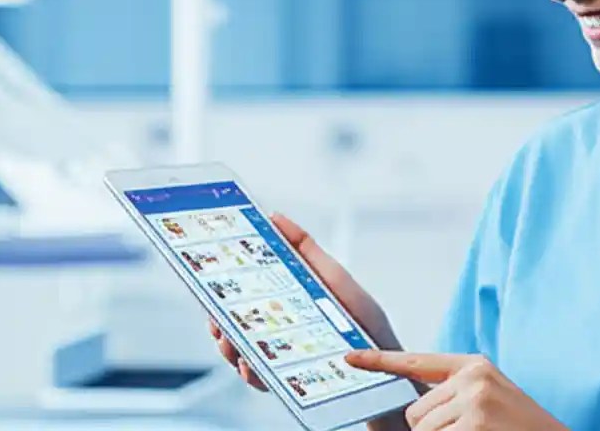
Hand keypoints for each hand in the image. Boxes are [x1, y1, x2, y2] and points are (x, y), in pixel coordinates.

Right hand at [209, 213, 398, 391]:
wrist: (391, 371)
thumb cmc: (366, 323)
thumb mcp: (336, 280)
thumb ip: (308, 251)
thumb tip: (276, 217)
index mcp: (287, 304)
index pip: (247, 295)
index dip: (223, 290)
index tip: (209, 284)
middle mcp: (280, 332)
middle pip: (237, 325)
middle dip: (220, 321)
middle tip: (216, 319)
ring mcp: (283, 359)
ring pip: (242, 352)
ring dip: (230, 347)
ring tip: (230, 342)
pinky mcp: (289, 383)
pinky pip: (262, 378)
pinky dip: (252, 372)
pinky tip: (252, 367)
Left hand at [345, 350, 567, 430]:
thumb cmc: (521, 428)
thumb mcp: (490, 399)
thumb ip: (454, 396)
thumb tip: (413, 413)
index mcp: (475, 365)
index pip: (417, 362)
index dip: (378, 361)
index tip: (349, 358)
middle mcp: (472, 377)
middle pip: (415, 412)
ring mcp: (474, 401)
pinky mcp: (474, 425)